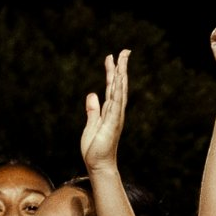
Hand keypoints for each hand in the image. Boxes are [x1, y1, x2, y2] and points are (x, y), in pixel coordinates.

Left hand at [78, 50, 131, 169]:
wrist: (98, 164)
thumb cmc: (95, 147)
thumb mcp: (91, 124)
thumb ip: (92, 109)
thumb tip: (92, 95)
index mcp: (109, 110)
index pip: (111, 87)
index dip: (112, 72)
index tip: (112, 56)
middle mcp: (115, 111)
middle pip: (119, 85)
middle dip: (121, 68)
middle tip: (124, 51)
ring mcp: (115, 116)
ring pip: (119, 92)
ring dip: (121, 76)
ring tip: (123, 60)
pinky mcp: (112, 123)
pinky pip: (116, 104)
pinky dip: (117, 92)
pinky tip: (119, 80)